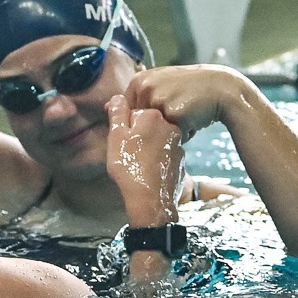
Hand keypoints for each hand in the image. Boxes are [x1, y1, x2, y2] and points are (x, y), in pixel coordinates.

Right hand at [106, 95, 184, 225]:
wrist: (150, 199)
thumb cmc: (129, 166)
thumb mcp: (116, 137)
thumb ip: (118, 114)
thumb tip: (118, 97)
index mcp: (153, 116)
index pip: (135, 112)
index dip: (124, 126)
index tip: (120, 141)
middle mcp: (170, 127)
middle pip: (148, 126)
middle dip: (138, 136)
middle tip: (127, 154)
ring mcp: (178, 145)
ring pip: (158, 141)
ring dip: (148, 148)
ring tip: (138, 165)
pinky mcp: (181, 162)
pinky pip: (165, 156)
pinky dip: (157, 161)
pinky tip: (148, 172)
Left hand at [123, 65, 256, 139]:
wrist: (221, 89)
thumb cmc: (190, 89)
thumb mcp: (162, 85)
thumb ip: (137, 96)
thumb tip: (108, 106)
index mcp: (139, 80)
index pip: (129, 112)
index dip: (144, 120)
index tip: (161, 117)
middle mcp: (145, 87)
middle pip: (139, 123)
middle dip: (156, 126)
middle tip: (177, 113)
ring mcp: (158, 99)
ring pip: (154, 129)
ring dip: (168, 129)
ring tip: (185, 114)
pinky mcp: (172, 112)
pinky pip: (170, 133)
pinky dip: (180, 132)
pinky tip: (193, 119)